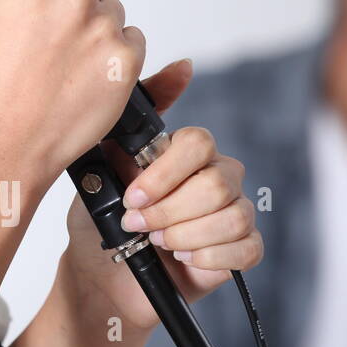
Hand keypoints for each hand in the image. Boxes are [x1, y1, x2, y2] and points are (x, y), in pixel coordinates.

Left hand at [61, 58, 263, 330]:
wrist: (100, 279)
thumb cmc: (101, 223)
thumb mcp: (103, 164)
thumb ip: (137, 117)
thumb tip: (184, 67)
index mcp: (188, 154)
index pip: (199, 144)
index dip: (165, 175)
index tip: (132, 197)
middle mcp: (218, 177)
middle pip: (217, 184)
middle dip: (170, 211)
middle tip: (139, 226)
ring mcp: (233, 213)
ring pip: (232, 216)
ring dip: (185, 236)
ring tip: (157, 244)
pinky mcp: (240, 251)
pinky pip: (246, 248)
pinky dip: (208, 258)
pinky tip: (182, 260)